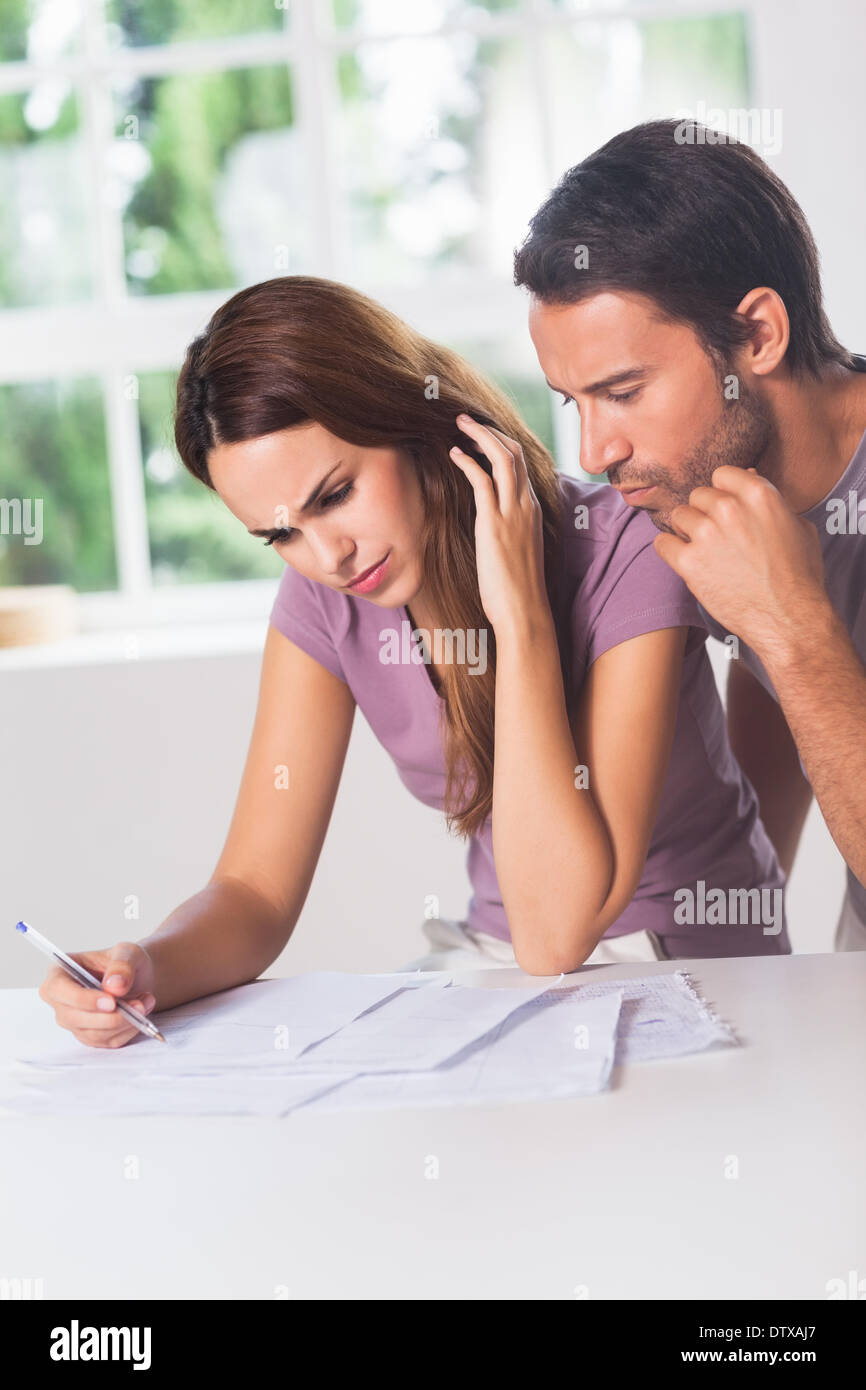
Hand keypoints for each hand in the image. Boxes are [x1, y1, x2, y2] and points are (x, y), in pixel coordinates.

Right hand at [38, 941, 156, 1048]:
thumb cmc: (125, 962)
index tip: (110, 1002)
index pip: (57, 989)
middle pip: (74, 1018)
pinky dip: (128, 1030)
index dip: (82, 999)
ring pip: (93, 1033)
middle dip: (110, 1016)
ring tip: (144, 1003)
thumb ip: (122, 965)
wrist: (138, 978)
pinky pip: (107, 1041)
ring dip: (124, 1022)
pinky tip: (140, 1014)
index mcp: (60, 973)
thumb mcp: (128, 952)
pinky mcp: (90, 1036)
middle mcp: (61, 1000)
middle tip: (138, 1005)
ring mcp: (74, 1021)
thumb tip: (114, 986)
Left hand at [450, 413, 548, 632]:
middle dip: (490, 430)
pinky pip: (483, 481)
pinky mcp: (494, 524)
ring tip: (460, 424)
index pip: (521, 465)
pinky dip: (468, 462)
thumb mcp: (516, 552)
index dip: (501, 444)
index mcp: (532, 510)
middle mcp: (526, 506)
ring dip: (480, 435)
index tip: (481, 436)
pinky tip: (454, 454)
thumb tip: (491, 529)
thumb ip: (508, 532)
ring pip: (503, 458)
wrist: (524, 611)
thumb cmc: (517, 590)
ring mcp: (513, 513)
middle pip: (515, 452)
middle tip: (467, 420)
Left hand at [653, 466, 828, 659]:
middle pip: (698, 495)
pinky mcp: (688, 562)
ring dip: (687, 531)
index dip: (723, 491)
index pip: (722, 474)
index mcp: (758, 494)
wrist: (789, 617)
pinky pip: (662, 543)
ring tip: (703, 549)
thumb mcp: (798, 526)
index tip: (725, 508)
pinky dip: (670, 550)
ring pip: (679, 516)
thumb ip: (771, 502)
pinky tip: (684, 559)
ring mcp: (706, 534)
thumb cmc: (799, 575)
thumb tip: (751, 481)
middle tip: (715, 535)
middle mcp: (729, 508)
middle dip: (705, 513)